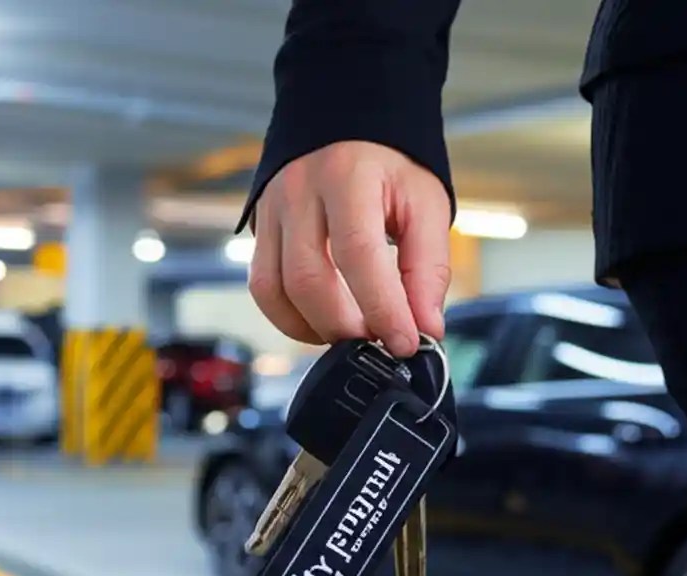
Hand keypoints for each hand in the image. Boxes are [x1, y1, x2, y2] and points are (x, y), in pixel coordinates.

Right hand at [249, 141, 451, 357]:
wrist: (341, 121)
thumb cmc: (387, 163)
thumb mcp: (424, 202)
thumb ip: (427, 266)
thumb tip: (425, 327)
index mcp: (347, 177)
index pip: (358, 254)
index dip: (382, 307)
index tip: (405, 342)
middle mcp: (299, 192)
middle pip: (307, 279)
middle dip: (344, 326)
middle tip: (379, 343)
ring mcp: (272, 211)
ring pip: (275, 290)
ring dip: (313, 327)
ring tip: (351, 335)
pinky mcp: (259, 230)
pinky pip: (262, 287)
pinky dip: (290, 317)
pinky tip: (321, 322)